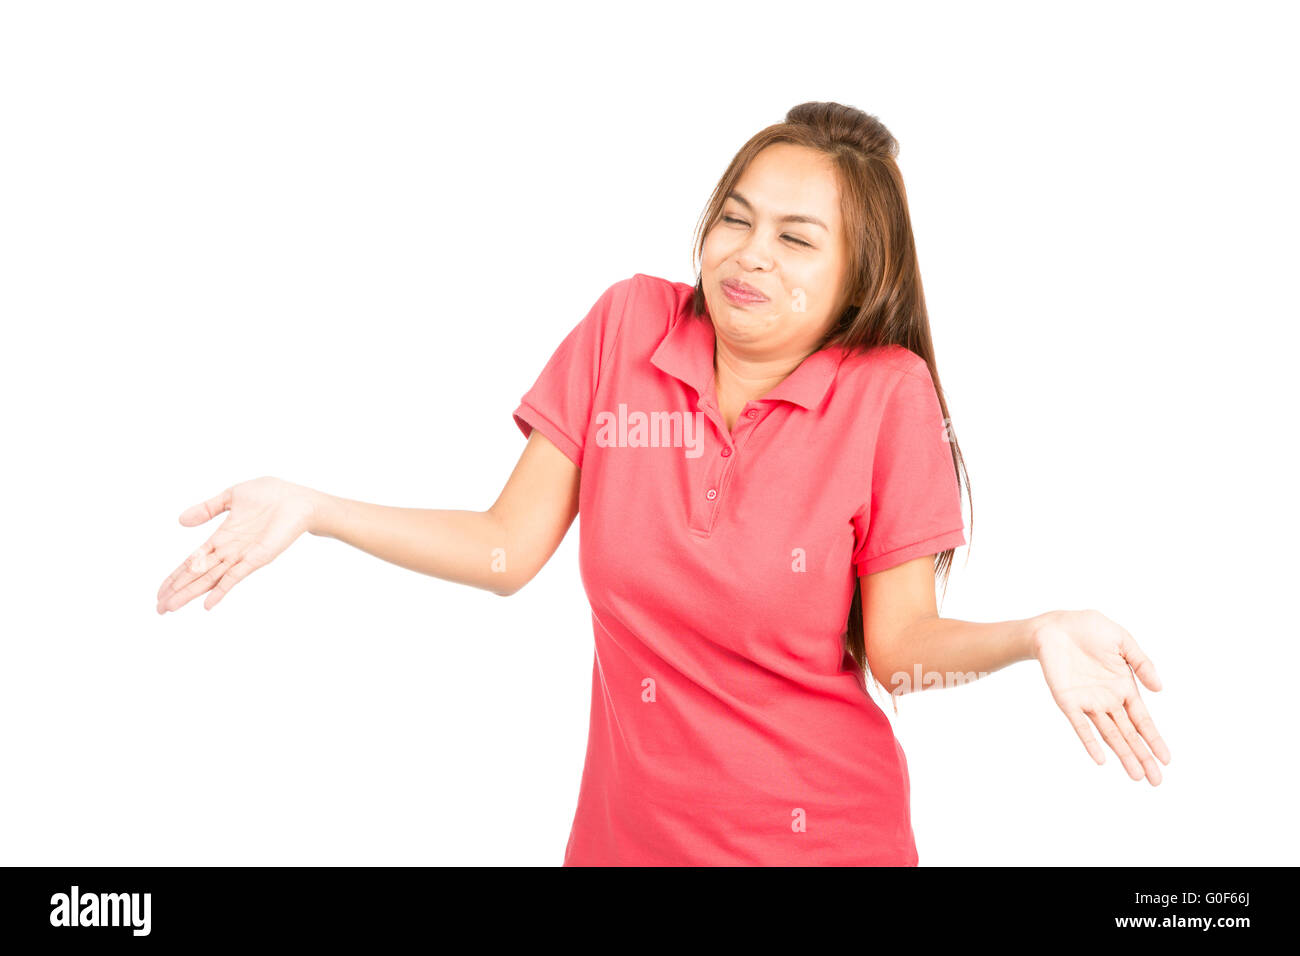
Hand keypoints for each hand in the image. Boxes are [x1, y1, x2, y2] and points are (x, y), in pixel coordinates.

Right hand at [156, 476, 321, 613]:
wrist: (299, 499)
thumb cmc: (271, 495)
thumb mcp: (232, 496)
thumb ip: (207, 508)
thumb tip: (181, 521)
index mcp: (222, 537)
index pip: (192, 561)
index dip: (176, 576)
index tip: (160, 591)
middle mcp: (230, 551)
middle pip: (197, 575)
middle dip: (178, 591)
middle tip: (158, 609)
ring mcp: (242, 556)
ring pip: (210, 579)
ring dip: (190, 593)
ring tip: (170, 608)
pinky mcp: (257, 558)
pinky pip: (235, 576)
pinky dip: (220, 590)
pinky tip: (207, 605)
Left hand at [1032, 609, 1170, 784]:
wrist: (1054, 625)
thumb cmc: (1089, 630)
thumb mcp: (1122, 640)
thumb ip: (1142, 663)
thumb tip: (1160, 689)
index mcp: (1123, 688)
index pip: (1142, 720)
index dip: (1154, 739)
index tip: (1167, 759)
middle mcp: (1107, 700)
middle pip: (1129, 734)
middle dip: (1143, 756)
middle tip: (1157, 781)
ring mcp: (1088, 702)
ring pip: (1109, 735)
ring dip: (1123, 755)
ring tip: (1137, 776)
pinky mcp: (1067, 700)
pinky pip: (1080, 725)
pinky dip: (1090, 742)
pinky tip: (1101, 759)